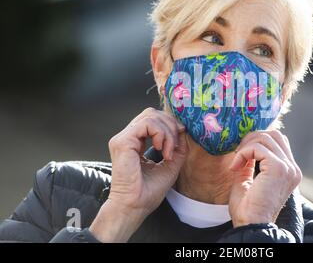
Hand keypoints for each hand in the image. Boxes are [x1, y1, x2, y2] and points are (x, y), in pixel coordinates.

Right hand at [89, 107, 186, 241]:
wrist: (135, 206)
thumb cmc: (148, 191)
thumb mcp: (171, 164)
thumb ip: (177, 146)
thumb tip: (183, 130)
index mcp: (135, 142)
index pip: (153, 120)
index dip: (170, 125)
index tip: (180, 139)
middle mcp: (127, 138)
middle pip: (152, 113)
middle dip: (170, 125)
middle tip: (174, 146)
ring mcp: (123, 138)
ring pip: (151, 116)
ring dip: (167, 132)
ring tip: (168, 151)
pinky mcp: (123, 142)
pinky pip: (147, 124)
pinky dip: (161, 134)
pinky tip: (162, 149)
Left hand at [228, 130, 301, 227]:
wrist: (251, 226)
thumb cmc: (247, 210)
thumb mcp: (247, 181)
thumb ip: (248, 164)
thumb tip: (243, 149)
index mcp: (289, 172)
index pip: (278, 142)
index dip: (257, 141)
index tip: (240, 153)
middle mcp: (292, 168)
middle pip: (274, 134)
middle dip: (252, 138)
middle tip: (237, 153)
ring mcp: (288, 167)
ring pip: (266, 138)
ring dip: (246, 146)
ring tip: (236, 162)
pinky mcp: (278, 168)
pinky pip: (257, 147)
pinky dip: (243, 153)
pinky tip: (234, 167)